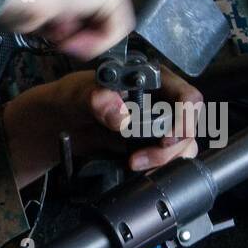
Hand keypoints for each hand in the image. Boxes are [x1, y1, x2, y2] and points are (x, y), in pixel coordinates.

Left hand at [2, 66, 202, 189]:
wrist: (58, 126)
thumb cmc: (69, 98)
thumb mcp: (76, 94)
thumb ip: (95, 99)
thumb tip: (120, 114)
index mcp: (149, 80)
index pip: (186, 95)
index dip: (185, 116)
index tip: (167, 137)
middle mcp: (159, 102)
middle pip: (188, 126)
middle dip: (171, 147)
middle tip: (142, 157)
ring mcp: (156, 126)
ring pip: (182, 147)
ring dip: (164, 160)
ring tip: (134, 163)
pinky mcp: (150, 147)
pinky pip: (168, 160)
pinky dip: (158, 168)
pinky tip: (135, 167)